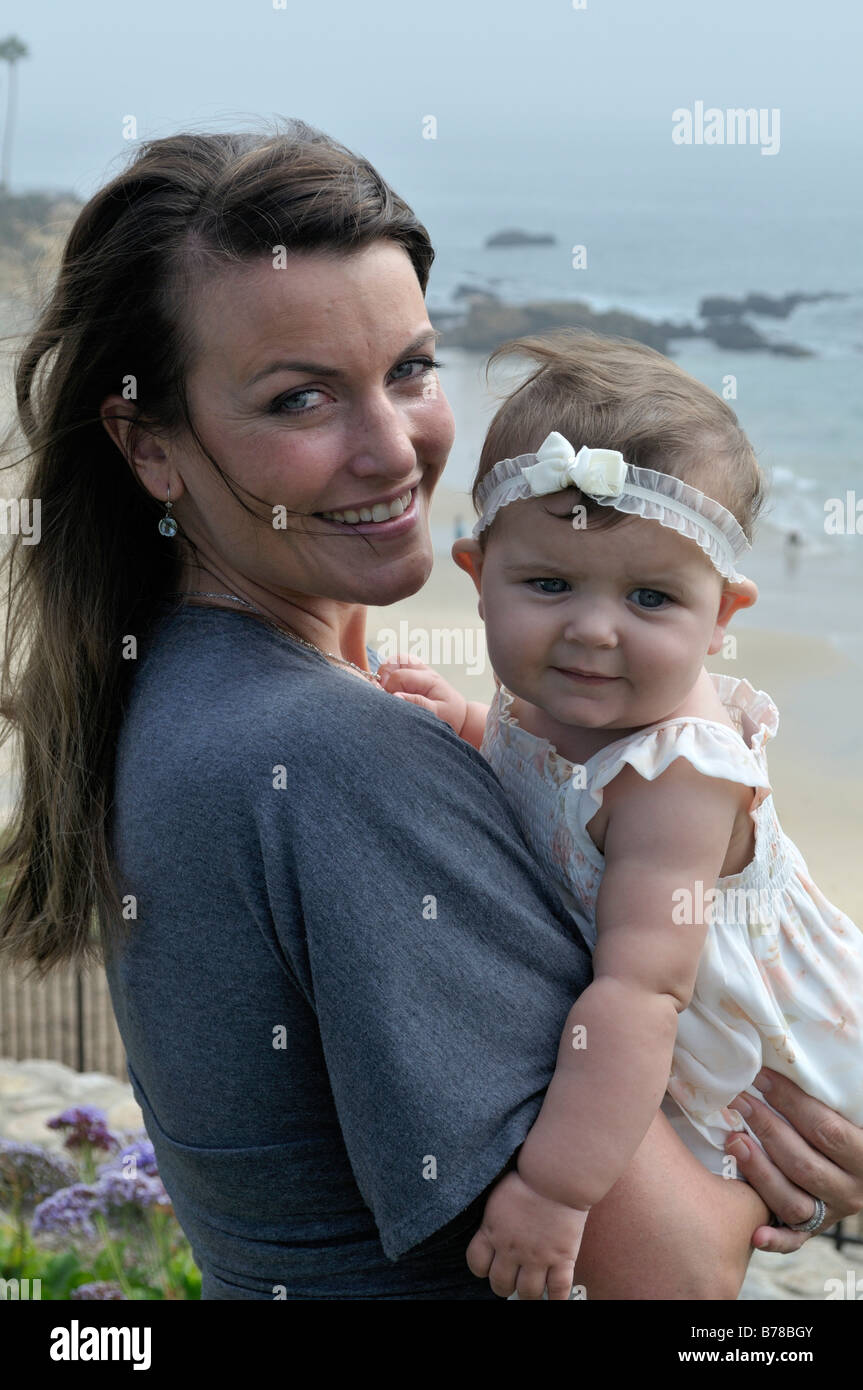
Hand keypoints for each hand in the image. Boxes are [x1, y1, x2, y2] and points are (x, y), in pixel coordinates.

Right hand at [377, 653, 468, 735]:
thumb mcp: (437, 714)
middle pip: (395, 660)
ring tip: (385, 690)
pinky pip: (396, 667)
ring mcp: (418, 671)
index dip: (389, 689)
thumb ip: (418, 704)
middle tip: (384, 693)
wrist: (459, 715)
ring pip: (394, 661)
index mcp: (427, 679)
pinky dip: (389, 676)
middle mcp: (422, 671)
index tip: (390, 703)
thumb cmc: (449, 715)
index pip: (399, 676)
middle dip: (384, 676)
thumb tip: (396, 696)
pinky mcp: (414, 674)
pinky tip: (390, 688)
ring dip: (386, 674)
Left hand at [466, 1169, 587, 1299]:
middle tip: (512, 1280)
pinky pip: (558, 1290)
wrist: (556, 1176)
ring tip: (533, 1289)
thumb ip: (495, 1215)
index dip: (482, 1268)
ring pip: (528, 1292)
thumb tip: (494, 1220)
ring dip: (529, 1293)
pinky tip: (556, 1298)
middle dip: (505, 1285)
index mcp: (492, 1231)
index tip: (489, 1266)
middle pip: (500, 1284)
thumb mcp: (499, 1193)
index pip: (476, 1263)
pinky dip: (557, 1299)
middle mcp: (511, 1250)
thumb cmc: (528, 1176)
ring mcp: (537, 1257)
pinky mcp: (561, 1259)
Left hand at [725, 1068, 862, 1252]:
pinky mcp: (813, 1231)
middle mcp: (852, 1190)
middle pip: (804, 1164)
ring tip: (733, 1142)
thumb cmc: (846, 1125)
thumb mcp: (851, 1110)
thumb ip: (832, 1093)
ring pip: (793, 1202)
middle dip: (767, 1130)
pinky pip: (794, 1241)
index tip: (761, 1077)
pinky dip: (774, 1240)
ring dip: (760, 1173)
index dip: (792, 1103)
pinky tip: (753, 1233)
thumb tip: (792, 1052)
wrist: (858, 1170)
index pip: (826, 1130)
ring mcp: (831, 1213)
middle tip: (737, 1102)